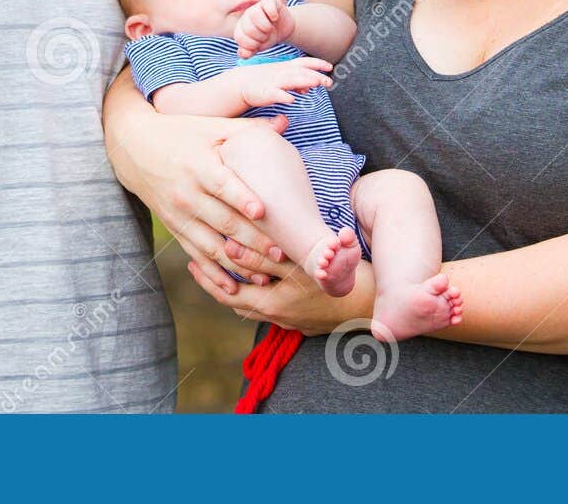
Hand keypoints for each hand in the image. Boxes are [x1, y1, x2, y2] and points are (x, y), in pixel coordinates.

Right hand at [104, 107, 291, 291]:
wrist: (134, 148)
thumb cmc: (181, 133)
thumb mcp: (210, 125)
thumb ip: (247, 128)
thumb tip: (286, 121)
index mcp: (199, 165)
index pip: (222, 184)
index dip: (241, 198)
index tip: (261, 212)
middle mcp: (187, 193)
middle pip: (223, 222)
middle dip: (253, 242)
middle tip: (282, 255)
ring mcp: (180, 215)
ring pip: (212, 246)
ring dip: (239, 264)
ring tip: (266, 276)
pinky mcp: (175, 229)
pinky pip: (197, 256)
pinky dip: (215, 274)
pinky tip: (234, 289)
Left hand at [187, 256, 374, 334]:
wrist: (374, 307)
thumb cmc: (339, 281)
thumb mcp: (299, 266)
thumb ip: (262, 256)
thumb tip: (227, 247)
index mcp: (272, 305)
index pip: (227, 293)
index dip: (207, 277)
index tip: (192, 258)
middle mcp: (278, 317)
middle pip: (236, 303)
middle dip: (216, 285)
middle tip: (197, 265)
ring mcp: (293, 321)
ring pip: (254, 308)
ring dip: (236, 290)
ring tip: (222, 272)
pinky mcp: (305, 321)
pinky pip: (271, 309)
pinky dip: (257, 295)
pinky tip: (258, 281)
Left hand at [234, 0, 293, 58]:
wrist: (284, 29)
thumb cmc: (268, 37)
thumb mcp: (258, 47)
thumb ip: (248, 52)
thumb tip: (244, 55)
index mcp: (241, 27)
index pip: (239, 37)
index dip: (251, 45)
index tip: (259, 45)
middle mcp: (247, 16)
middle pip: (247, 27)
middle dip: (260, 37)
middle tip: (267, 36)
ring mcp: (257, 7)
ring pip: (253, 14)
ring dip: (265, 27)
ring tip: (270, 29)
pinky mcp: (269, 1)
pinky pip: (267, 4)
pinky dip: (272, 13)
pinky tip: (275, 18)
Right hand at [234, 57, 332, 108]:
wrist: (241, 83)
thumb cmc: (264, 80)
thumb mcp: (282, 78)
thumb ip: (297, 82)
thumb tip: (310, 87)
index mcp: (286, 67)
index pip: (304, 63)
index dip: (317, 63)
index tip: (330, 67)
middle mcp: (281, 72)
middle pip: (300, 72)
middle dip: (315, 76)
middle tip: (329, 82)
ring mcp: (273, 82)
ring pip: (290, 80)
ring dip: (304, 82)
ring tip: (316, 84)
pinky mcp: (265, 93)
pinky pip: (275, 94)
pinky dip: (283, 96)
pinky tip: (291, 100)